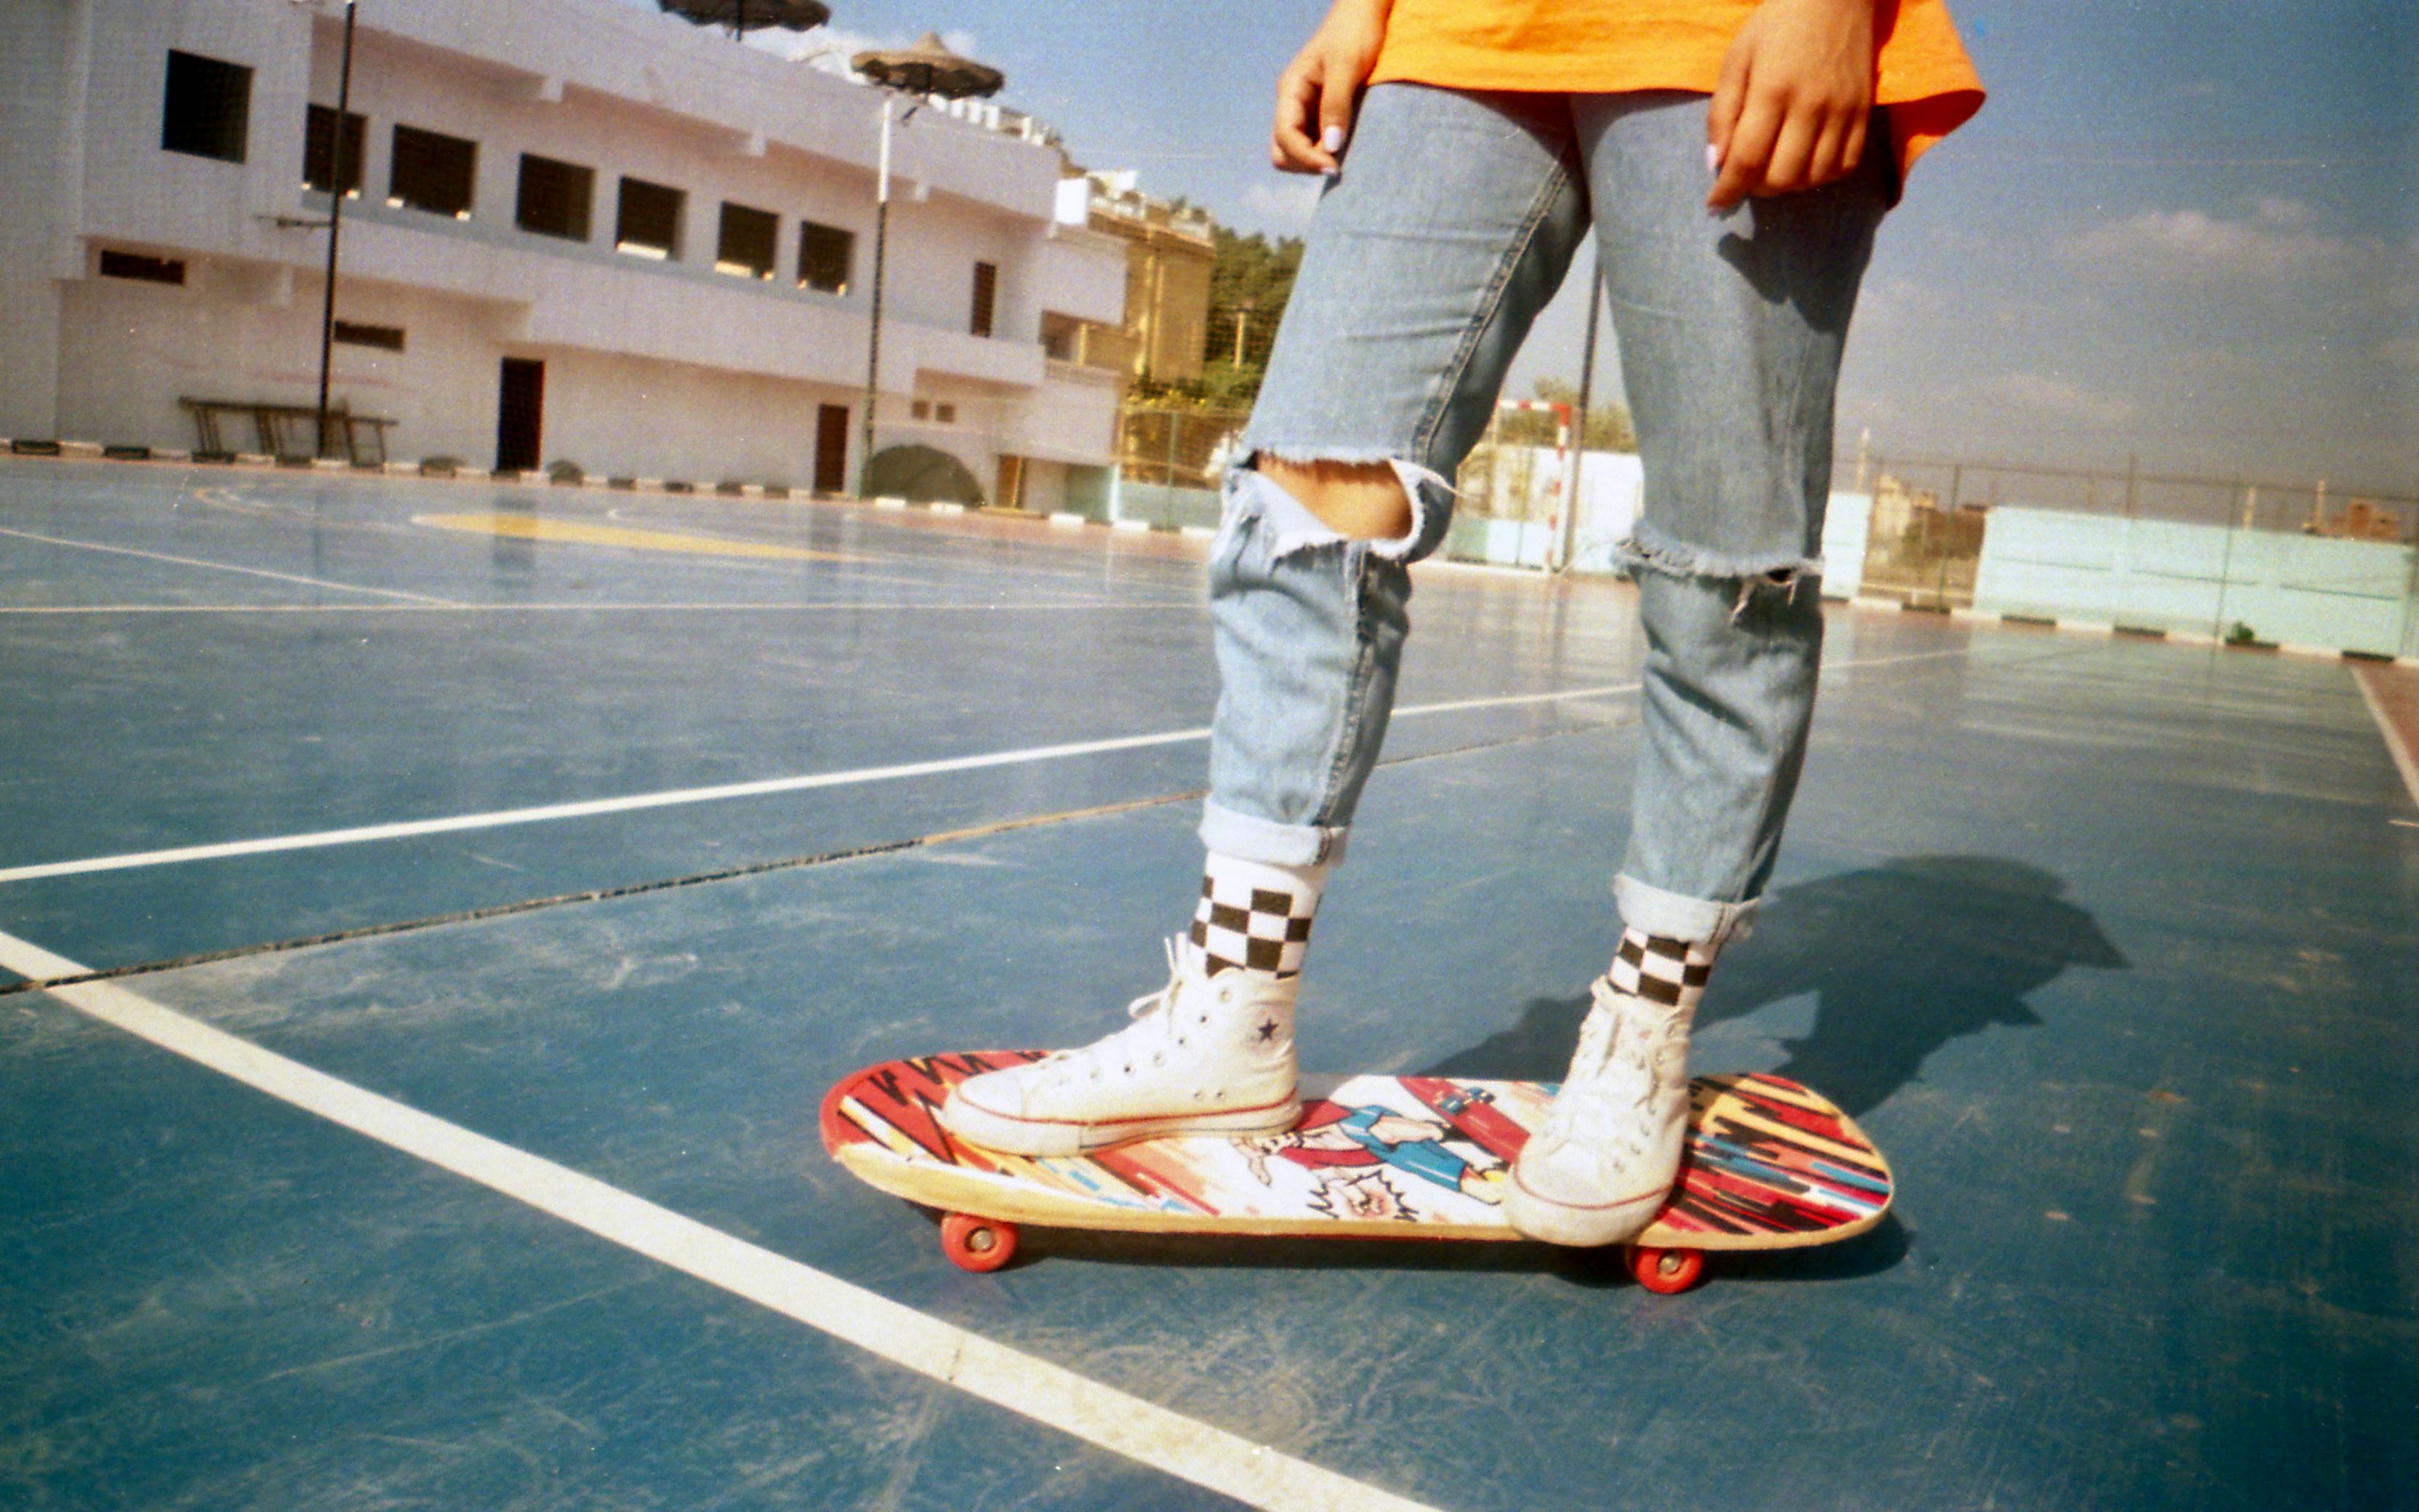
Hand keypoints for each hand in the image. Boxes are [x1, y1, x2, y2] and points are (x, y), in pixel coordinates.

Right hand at [1272, 0, 1392, 173]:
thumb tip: (1329, 148)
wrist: (1365, 12)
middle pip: (1282, 151)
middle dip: (1306, 163)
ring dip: (1317, 159)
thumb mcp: (1346, 67)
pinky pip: (1316, 142)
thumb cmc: (1355, 32)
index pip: (1284, 137)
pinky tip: (1348, 149)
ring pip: (1297, 150)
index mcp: (1291, 90)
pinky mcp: (1322, 112)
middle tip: (1338, 165)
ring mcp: (1306, 109)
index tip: (1333, 167)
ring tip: (1346, 157)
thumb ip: (1336, 105)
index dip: (1305, 158)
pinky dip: (1327, 152)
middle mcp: (1293, 103)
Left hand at [1707, 0, 1876, 209]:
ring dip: (1788, 186)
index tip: (1715, 204)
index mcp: (1772, 91)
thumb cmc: (1776, 25)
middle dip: (1756, 188)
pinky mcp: (1863, 111)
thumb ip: (1723, 112)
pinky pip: (1846, 165)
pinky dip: (1822, 177)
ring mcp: (1842, 111)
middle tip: (1746, 177)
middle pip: (1782, 177)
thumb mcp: (1737, 59)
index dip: (1728, 190)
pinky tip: (1806, 166)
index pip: (1747, 159)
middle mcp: (1810, 106)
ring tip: (1774, 170)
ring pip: (1814, 178)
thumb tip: (1715, 164)